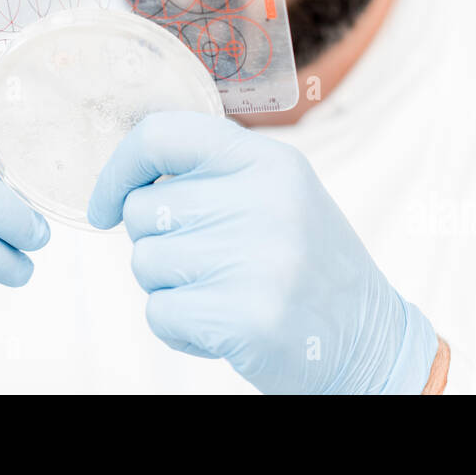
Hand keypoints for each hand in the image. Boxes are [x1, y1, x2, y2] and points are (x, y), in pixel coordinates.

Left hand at [87, 111, 437, 393]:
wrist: (369, 340)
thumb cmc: (306, 265)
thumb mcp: (278, 194)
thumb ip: (214, 173)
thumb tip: (126, 176)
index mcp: (268, 160)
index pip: (161, 134)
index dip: (119, 168)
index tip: (105, 205)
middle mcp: (264, 200)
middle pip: (143, 210)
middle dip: (157, 244)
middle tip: (208, 264)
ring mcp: (257, 258)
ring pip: (145, 262)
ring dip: (169, 288)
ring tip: (222, 294)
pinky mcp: (246, 316)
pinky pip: (159, 314)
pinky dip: (178, 329)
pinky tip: (223, 328)